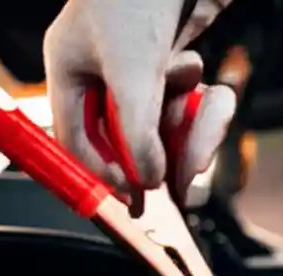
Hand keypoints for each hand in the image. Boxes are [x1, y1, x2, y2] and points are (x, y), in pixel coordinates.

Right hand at [44, 0, 235, 202]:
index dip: (101, 175)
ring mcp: (145, 69)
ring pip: (168, 126)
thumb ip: (135, 132)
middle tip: (183, 184)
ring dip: (192, 129)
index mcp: (71, 69)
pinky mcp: (181, 65)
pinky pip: (194, 107)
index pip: (75, 141)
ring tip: (206, 116)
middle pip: (128, 140)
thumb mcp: (134, 70)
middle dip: (160, 156)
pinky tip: (211, 90)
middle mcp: (104, 71)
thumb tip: (145, 182)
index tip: (132, 202)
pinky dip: (208, 107)